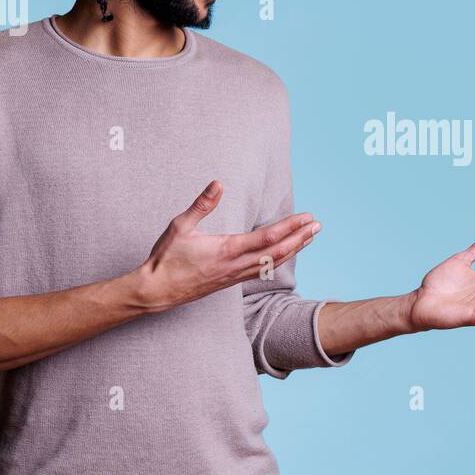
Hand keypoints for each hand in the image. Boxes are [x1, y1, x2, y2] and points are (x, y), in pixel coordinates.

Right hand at [134, 180, 320, 312]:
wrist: (157, 291)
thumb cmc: (166, 258)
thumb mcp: (180, 226)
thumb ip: (202, 204)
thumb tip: (218, 183)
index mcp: (226, 250)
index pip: (267, 238)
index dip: (290, 227)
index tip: (306, 217)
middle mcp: (236, 265)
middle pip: (278, 252)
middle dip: (300, 238)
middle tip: (318, 226)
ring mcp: (235, 276)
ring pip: (273, 263)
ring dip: (294, 249)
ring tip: (309, 237)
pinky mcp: (231, 281)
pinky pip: (263, 270)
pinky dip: (279, 260)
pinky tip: (286, 254)